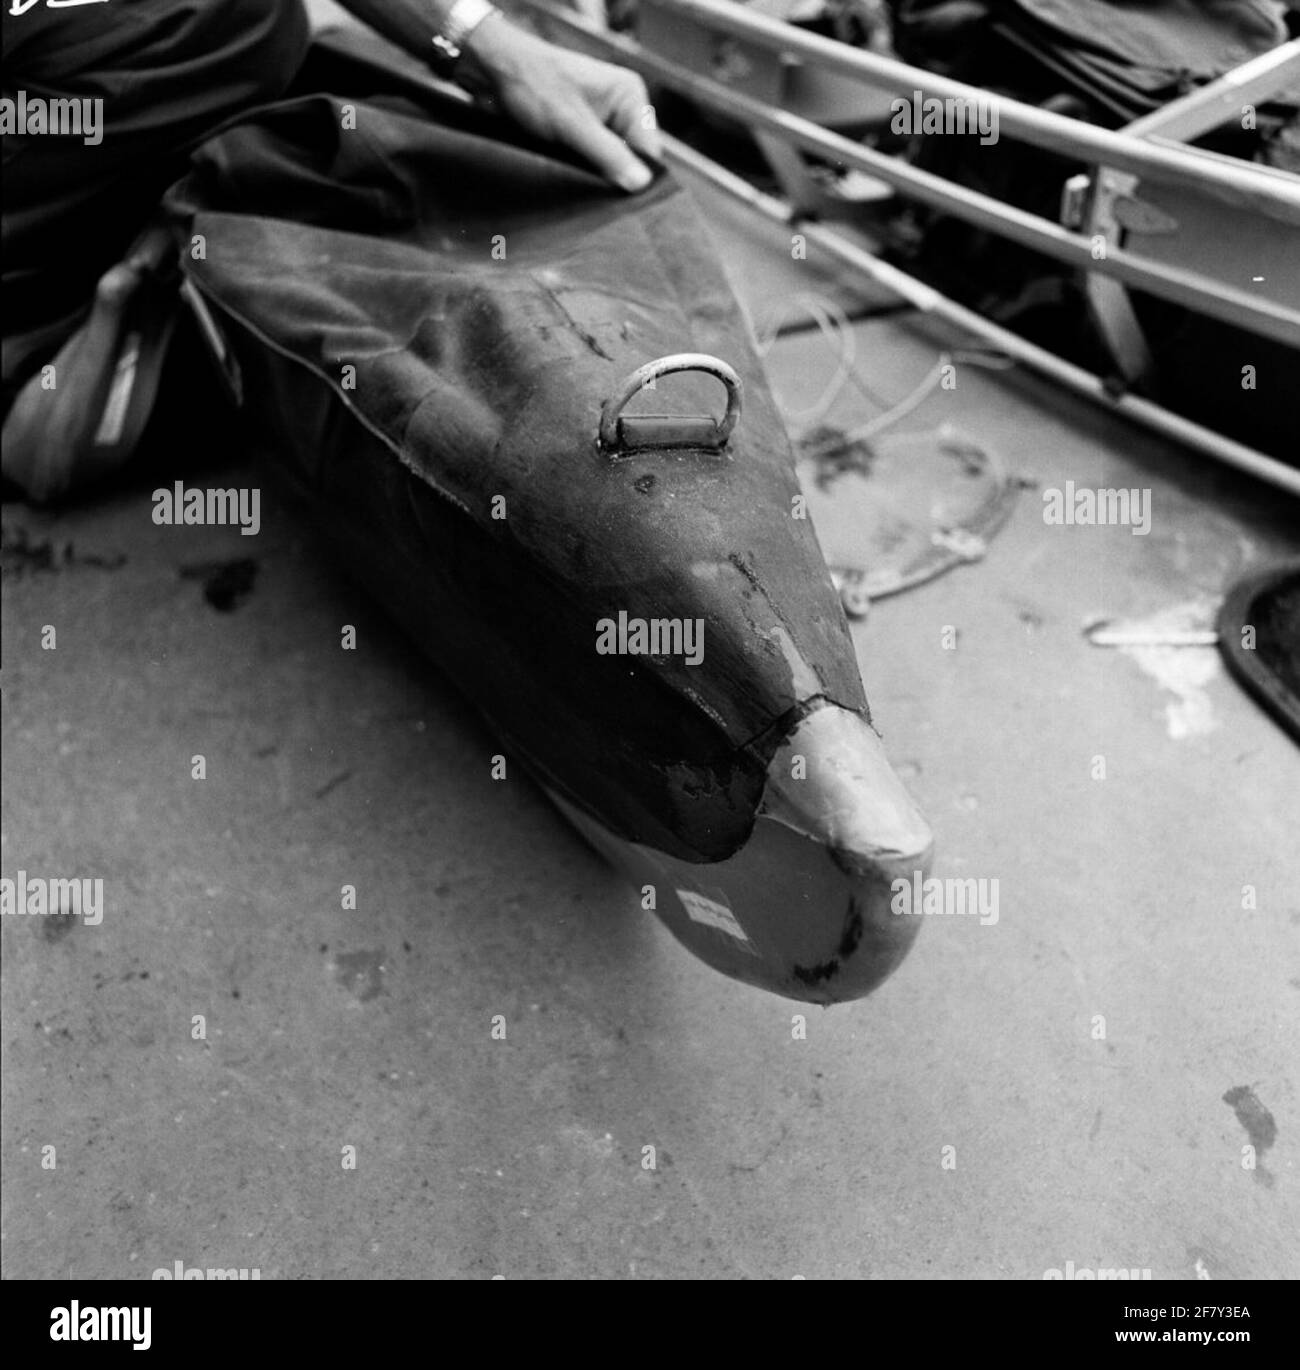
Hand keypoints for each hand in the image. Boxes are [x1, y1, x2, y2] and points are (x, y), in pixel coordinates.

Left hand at [459, 14, 660, 191]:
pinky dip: (585, 170)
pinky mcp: (585, 130)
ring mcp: (603, 118)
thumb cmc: (534, 85)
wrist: (495, 71)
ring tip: (580, 182)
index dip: (637, 179)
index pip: (648, 151)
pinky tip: (573, 175)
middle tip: (596, 194)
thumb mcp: (573, 125)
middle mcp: (621, 106)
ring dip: (598, 176)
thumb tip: (641, 184)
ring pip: (612, 162)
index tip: (621, 201)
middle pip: (631, 158)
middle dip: (615, 178)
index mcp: (629, 96)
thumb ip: (608, 155)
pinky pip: (595, 159)